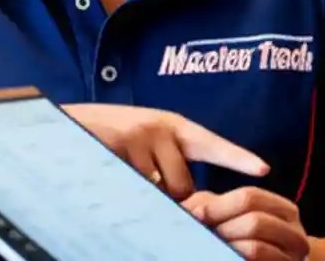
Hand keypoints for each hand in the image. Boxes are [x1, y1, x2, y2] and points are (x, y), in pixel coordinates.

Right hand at [63, 104, 268, 199]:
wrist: (59, 124)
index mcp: (172, 126)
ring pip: (157, 192)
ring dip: (142, 196)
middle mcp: (161, 127)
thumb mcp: (141, 144)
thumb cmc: (106, 141)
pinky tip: (108, 175)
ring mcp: (139, 136)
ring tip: (119, 175)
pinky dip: (124, 192)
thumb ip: (165, 163)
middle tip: (142, 185)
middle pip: (183, 186)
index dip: (238, 158)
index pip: (211, 144)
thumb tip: (186, 200)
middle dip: (168, 198)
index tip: (264, 169)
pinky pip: (134, 189)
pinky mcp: (119, 146)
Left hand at [182, 188, 310, 260]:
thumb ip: (211, 207)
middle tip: (201, 236)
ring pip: (255, 248)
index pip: (250, 197)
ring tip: (209, 248)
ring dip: (225, 248)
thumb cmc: (245, 242)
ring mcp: (292, 257)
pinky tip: (220, 256)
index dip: (218, 206)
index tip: (195, 215)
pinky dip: (232, 259)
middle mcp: (295, 232)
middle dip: (223, 228)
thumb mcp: (231, 219)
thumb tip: (186, 209)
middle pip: (254, 221)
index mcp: (283, 210)